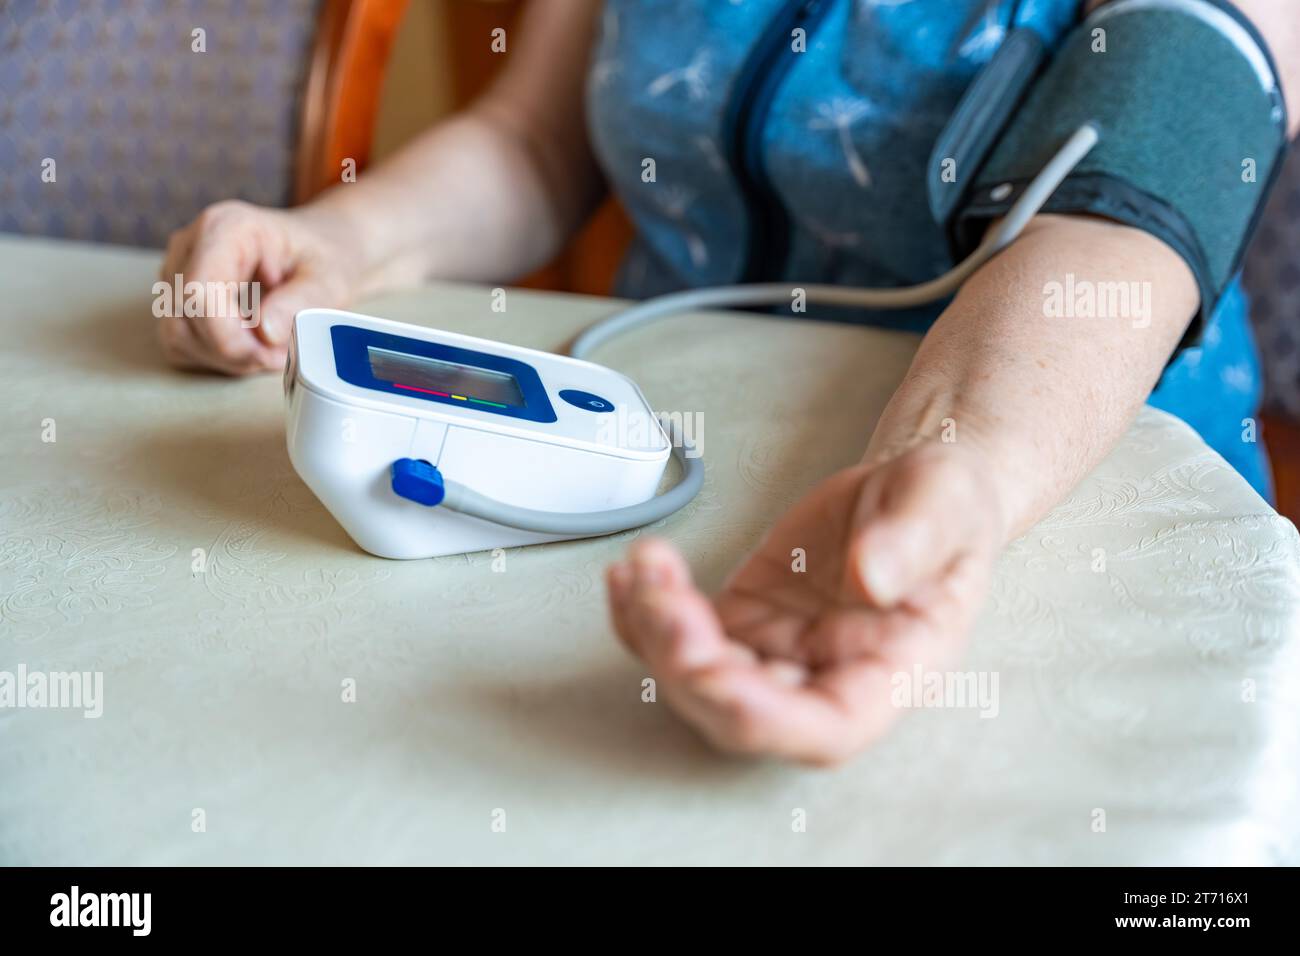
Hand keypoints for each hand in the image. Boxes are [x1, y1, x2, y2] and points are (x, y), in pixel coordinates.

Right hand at [156, 200, 364, 374]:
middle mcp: (191, 245)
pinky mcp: (178, 298)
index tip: (268, 355)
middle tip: (279, 356)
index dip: (227, 336)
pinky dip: (217, 356)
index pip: (200, 291)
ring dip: (225, 356)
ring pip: (177, 335)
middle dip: (232, 351)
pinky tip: (252, 345)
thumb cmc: (323, 257)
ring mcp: (178, 272)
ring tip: (270, 349)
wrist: (318, 248)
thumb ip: (299, 303)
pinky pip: (181, 342)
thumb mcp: (328, 279)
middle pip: (183, 317)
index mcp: (226, 228)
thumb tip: (266, 334)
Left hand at [605, 439, 1006, 764]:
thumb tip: (874, 578)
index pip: (827, 728)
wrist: (912, 491)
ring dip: (656, 632)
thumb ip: (914, 540)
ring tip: (647, 566)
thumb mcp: (945, 502)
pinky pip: (680, 635)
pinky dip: (643, 611)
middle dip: (688, 665)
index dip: (764, 717)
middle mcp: (825, 678)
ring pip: (697, 678)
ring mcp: (776, 655)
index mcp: (891, 672)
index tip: (714, 673)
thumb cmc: (944, 506)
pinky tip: (632, 570)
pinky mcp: (740, 622)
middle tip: (663, 599)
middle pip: (742, 713)